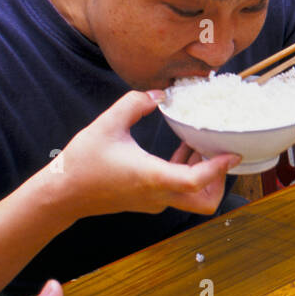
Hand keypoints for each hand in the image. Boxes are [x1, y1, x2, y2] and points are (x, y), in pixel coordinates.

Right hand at [51, 91, 239, 217]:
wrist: (61, 195)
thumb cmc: (82, 163)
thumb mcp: (107, 125)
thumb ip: (134, 103)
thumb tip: (159, 94)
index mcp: (152, 178)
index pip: (196, 181)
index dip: (218, 168)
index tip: (232, 153)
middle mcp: (158, 195)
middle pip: (204, 201)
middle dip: (219, 180)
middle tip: (219, 152)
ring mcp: (154, 202)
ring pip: (193, 197)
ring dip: (204, 174)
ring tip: (202, 142)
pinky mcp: (148, 201)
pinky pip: (179, 191)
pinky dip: (187, 173)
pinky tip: (182, 148)